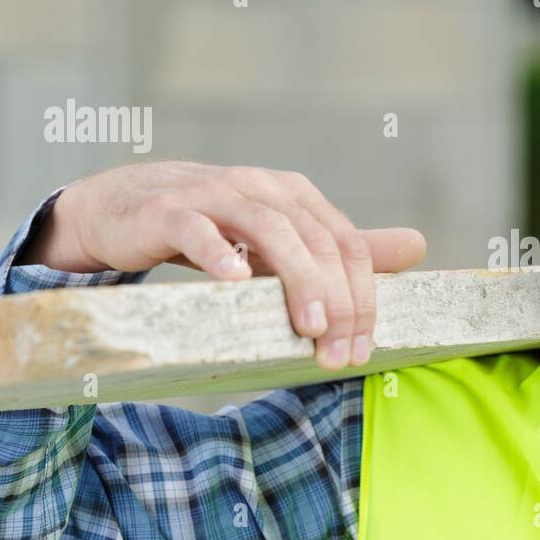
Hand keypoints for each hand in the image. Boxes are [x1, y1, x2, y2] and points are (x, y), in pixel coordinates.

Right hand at [16, 161, 426, 370]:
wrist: (120, 209)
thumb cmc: (211, 229)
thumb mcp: (283, 239)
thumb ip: (344, 247)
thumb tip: (419, 245)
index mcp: (296, 196)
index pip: (347, 245)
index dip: (362, 297)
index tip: (362, 349)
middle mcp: (262, 187)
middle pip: (316, 240)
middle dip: (336, 299)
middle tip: (340, 352)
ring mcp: (214, 194)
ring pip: (269, 230)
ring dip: (295, 278)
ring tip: (309, 326)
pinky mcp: (167, 210)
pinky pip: (196, 228)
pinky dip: (218, 252)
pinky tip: (234, 281)